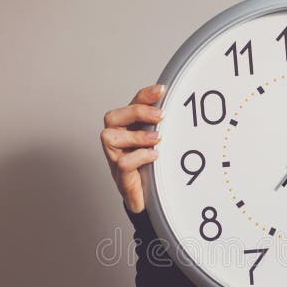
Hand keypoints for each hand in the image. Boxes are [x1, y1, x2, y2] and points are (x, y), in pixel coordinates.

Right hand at [100, 84, 165, 212]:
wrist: (148, 196)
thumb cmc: (150, 166)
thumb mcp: (157, 142)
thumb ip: (159, 126)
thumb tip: (175, 108)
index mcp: (126, 126)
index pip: (131, 104)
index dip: (145, 96)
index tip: (162, 90)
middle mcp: (116, 139)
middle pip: (113, 116)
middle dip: (137, 112)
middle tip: (161, 116)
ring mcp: (114, 156)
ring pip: (111, 137)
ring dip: (137, 136)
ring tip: (157, 139)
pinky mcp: (120, 174)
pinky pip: (123, 162)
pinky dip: (140, 156)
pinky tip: (154, 156)